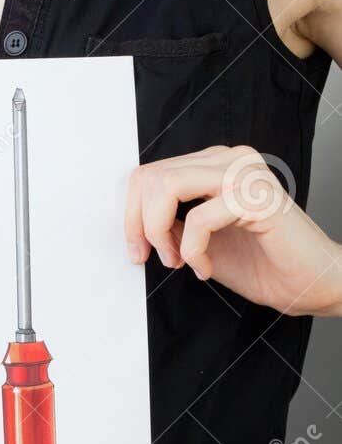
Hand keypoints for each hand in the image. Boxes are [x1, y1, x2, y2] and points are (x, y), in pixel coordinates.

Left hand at [125, 144, 341, 317]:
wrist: (310, 284)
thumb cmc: (262, 263)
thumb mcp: (198, 239)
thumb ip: (170, 220)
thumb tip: (134, 219)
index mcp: (214, 163)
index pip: (151, 172)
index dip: (132, 213)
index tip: (137, 248)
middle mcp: (229, 159)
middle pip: (152, 177)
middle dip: (141, 225)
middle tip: (158, 257)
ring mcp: (244, 173)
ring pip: (167, 187)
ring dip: (162, 233)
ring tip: (179, 260)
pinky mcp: (256, 197)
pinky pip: (199, 218)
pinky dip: (193, 250)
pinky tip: (206, 267)